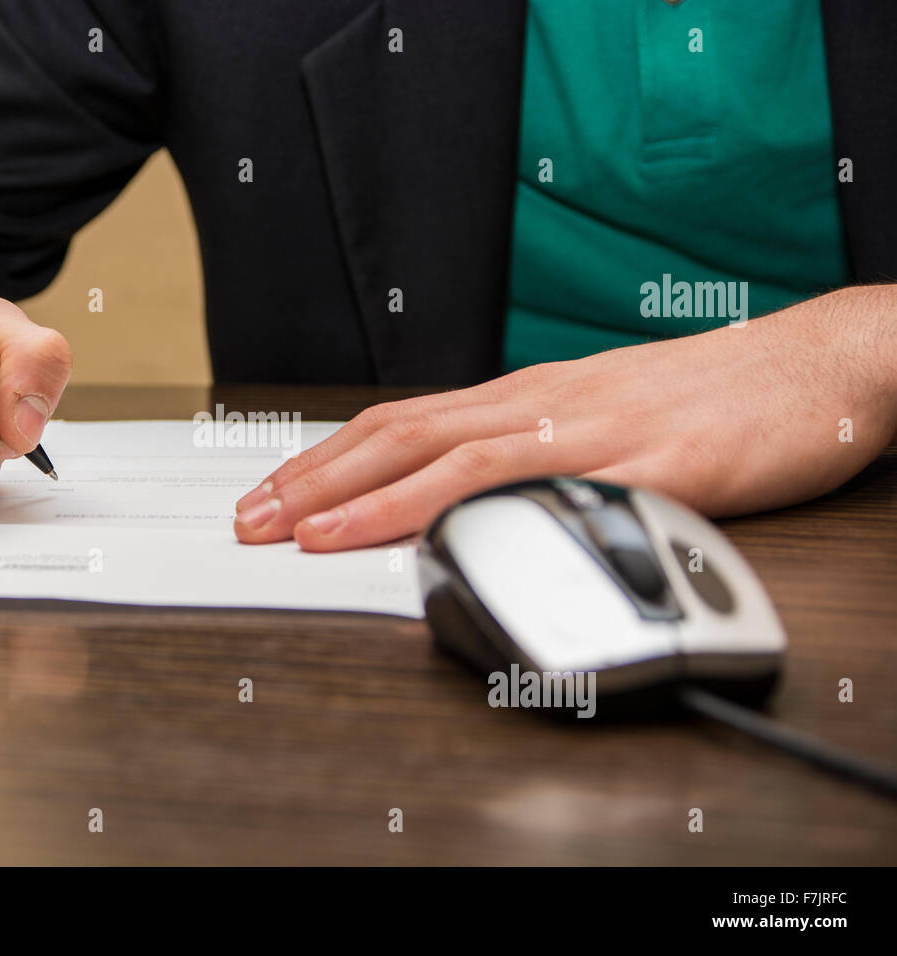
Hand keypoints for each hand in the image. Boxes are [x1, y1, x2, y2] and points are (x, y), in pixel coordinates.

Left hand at [234, 287, 896, 550]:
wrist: (811, 367)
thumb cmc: (706, 397)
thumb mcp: (597, 420)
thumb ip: (529, 455)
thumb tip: (456, 497)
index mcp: (525, 397)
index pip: (401, 423)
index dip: (326, 460)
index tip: (272, 493)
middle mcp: (538, 404)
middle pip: (399, 435)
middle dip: (314, 480)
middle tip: (251, 519)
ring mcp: (584, 429)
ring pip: (448, 456)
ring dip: (362, 496)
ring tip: (301, 532)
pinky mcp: (639, 461)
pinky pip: (532, 484)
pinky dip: (458, 506)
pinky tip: (416, 531)